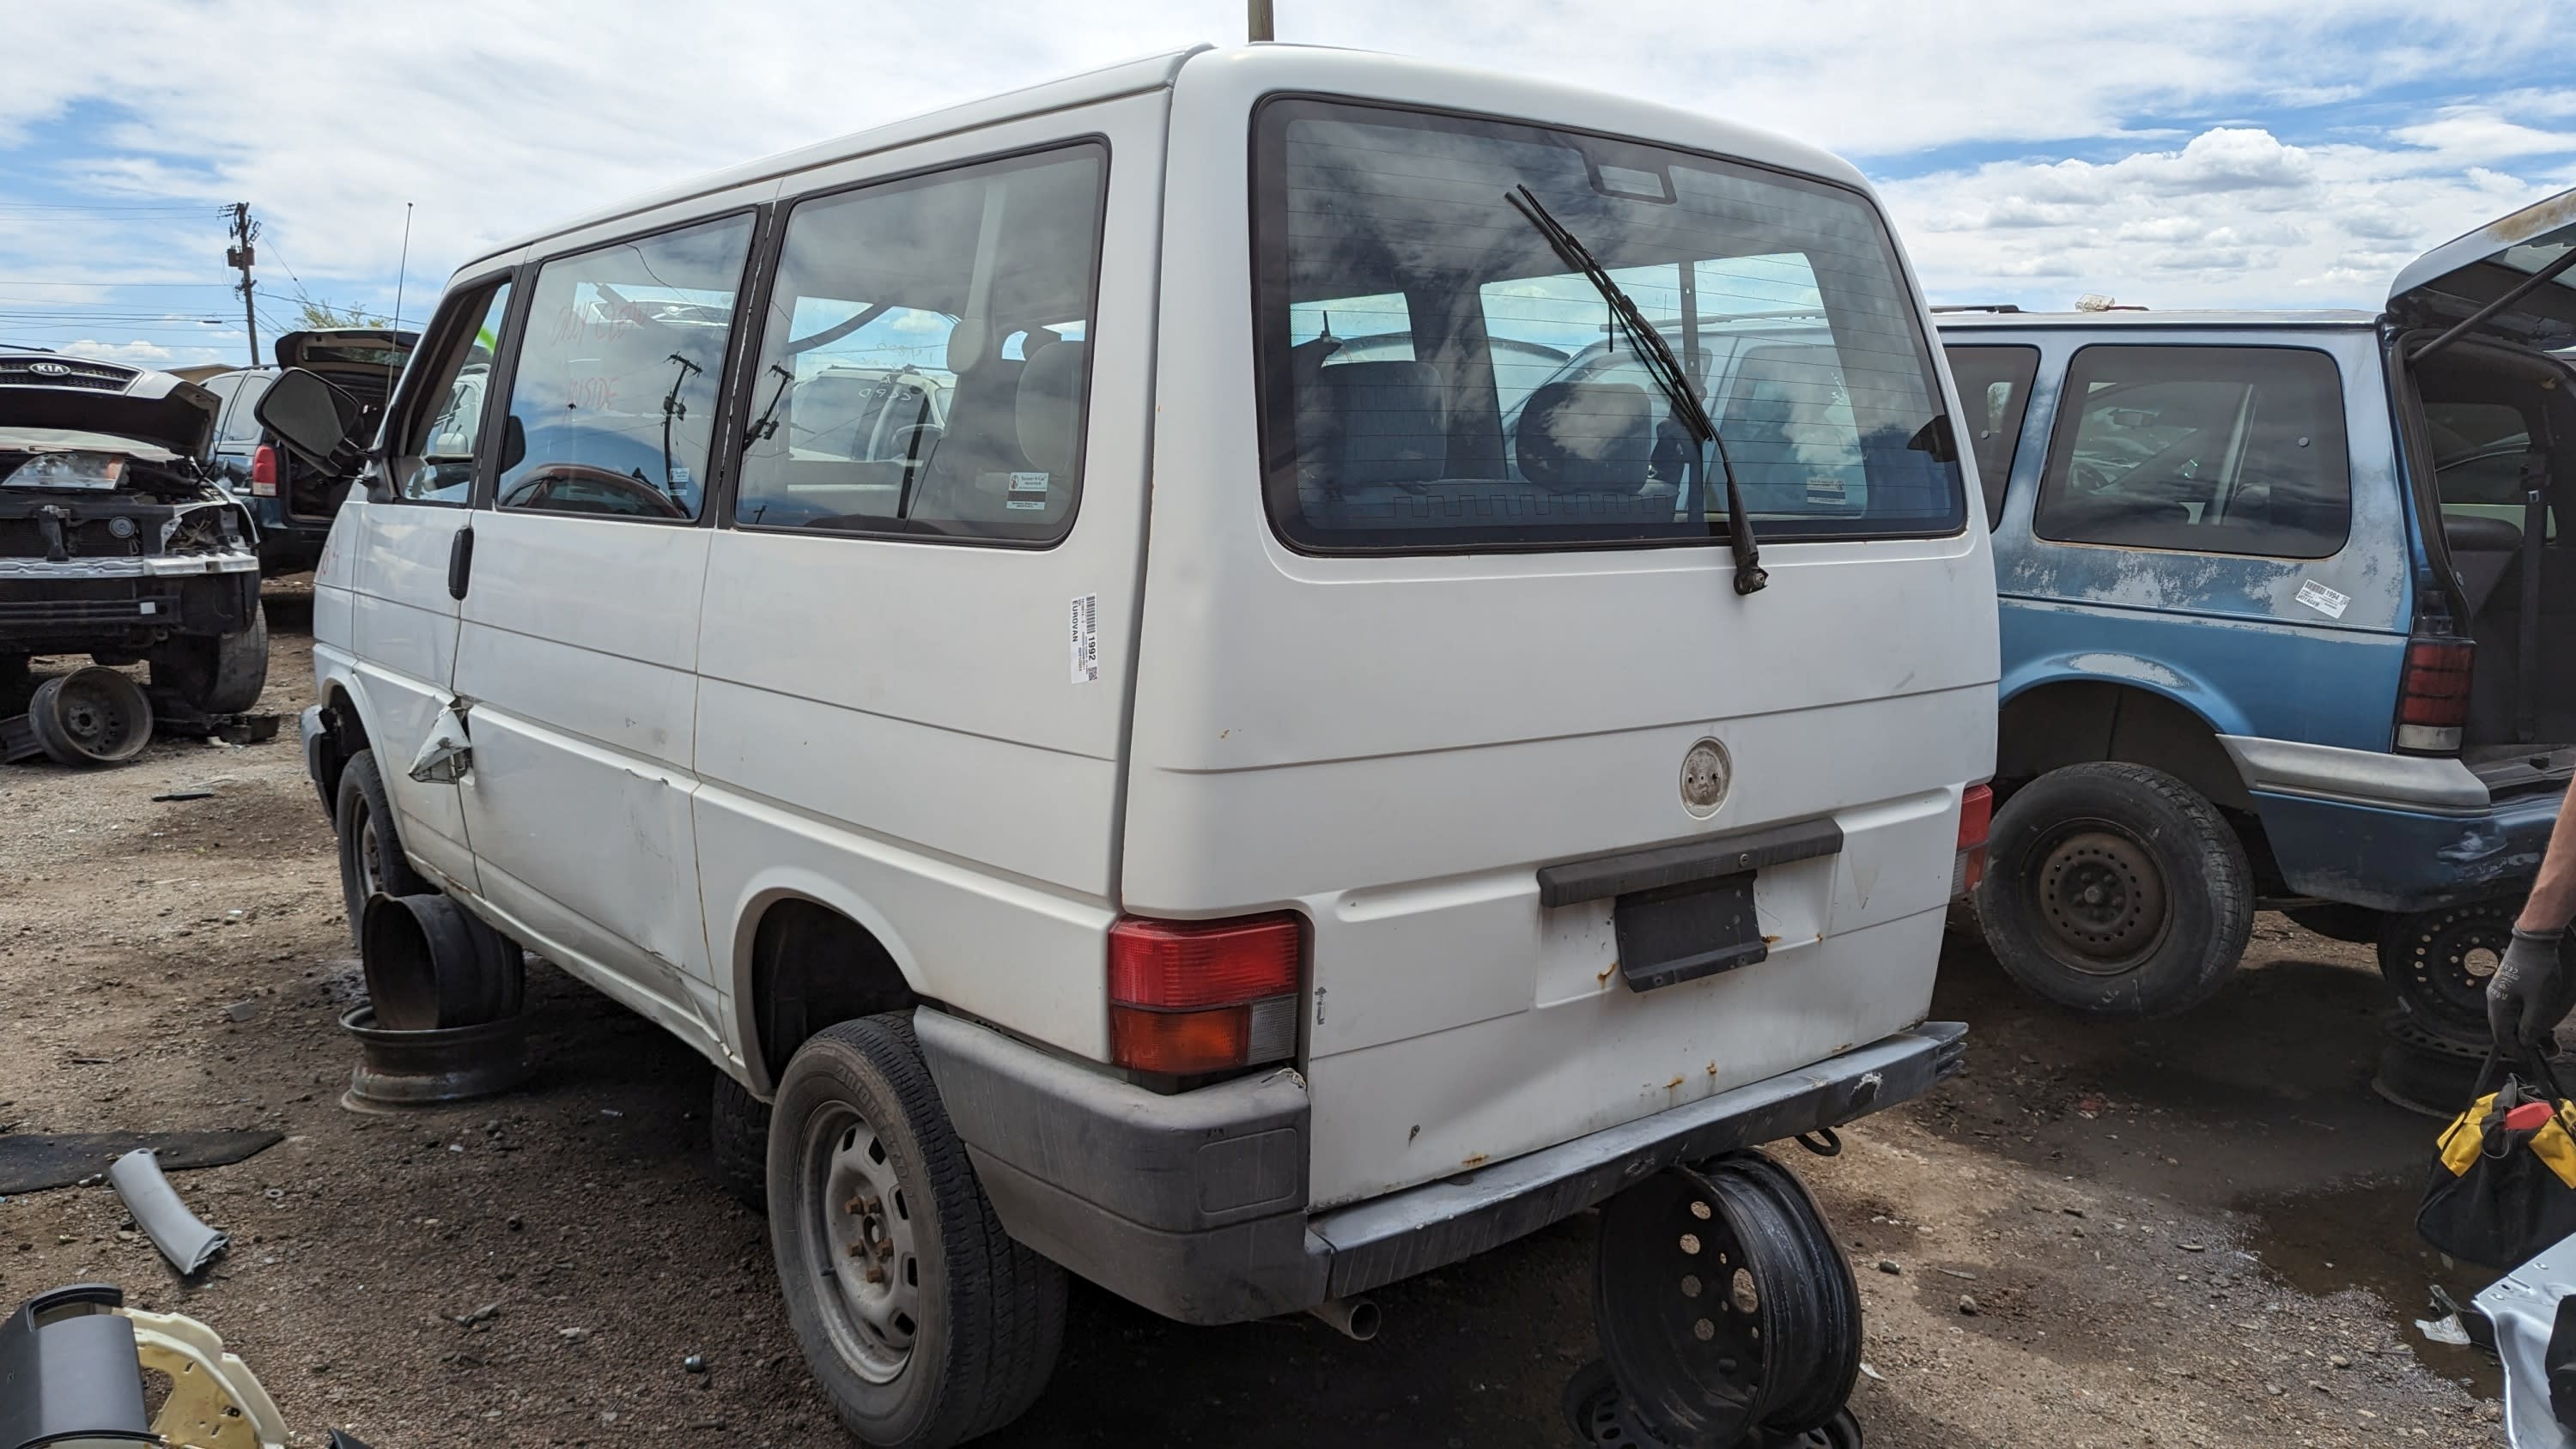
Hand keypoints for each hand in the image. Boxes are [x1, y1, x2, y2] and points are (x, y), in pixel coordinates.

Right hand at [2489, 927, 2572, 1050]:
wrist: (2534, 939)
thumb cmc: (2537, 970)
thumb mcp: (2539, 1002)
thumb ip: (2531, 1026)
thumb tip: (2525, 1042)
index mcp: (2498, 1005)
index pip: (2502, 1036)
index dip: (2516, 1050)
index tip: (2530, 1058)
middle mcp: (2494, 999)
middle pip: (2502, 1028)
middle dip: (2520, 1041)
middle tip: (2540, 1048)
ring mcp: (2499, 990)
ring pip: (2507, 1017)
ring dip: (2523, 1029)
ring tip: (2544, 1034)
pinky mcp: (2507, 984)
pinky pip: (2511, 1007)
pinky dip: (2522, 1017)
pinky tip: (2536, 1016)